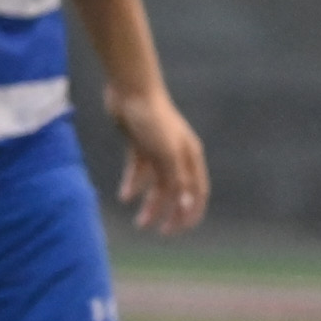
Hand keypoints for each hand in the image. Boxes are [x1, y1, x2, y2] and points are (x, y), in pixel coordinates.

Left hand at [104, 81, 206, 233]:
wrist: (131, 89)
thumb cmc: (152, 120)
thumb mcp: (166, 154)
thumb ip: (177, 180)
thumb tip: (187, 205)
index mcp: (190, 157)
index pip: (197, 193)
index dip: (189, 214)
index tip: (175, 231)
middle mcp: (179, 155)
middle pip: (178, 192)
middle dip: (169, 213)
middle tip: (158, 231)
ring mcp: (160, 150)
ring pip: (158, 184)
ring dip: (151, 204)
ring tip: (139, 221)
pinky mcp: (141, 144)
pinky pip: (140, 171)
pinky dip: (134, 185)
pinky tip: (124, 196)